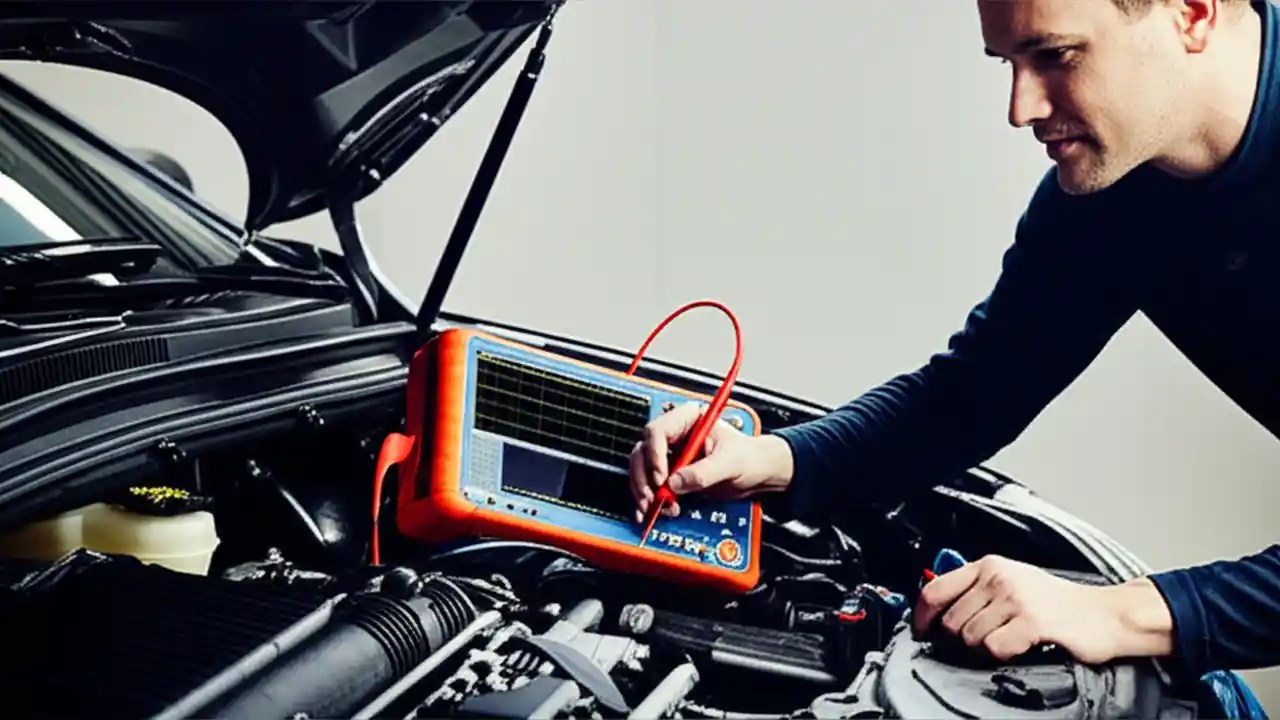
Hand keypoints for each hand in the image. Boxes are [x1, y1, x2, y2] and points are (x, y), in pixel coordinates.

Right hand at [628, 402, 792, 521]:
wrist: (757, 473)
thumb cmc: (749, 458)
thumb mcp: (730, 464)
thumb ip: (703, 472)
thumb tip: (674, 483)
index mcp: (689, 419)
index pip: (658, 431)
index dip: (655, 454)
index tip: (662, 478)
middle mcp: (675, 434)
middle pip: (643, 450)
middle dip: (644, 476)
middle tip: (652, 497)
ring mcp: (670, 454)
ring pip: (641, 468)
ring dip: (643, 489)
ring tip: (653, 507)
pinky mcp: (670, 473)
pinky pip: (650, 484)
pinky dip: (647, 499)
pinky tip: (648, 512)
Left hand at [912, 555, 1174, 663]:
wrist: (1104, 615)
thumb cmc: (1058, 603)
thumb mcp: (1012, 583)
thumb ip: (976, 590)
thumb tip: (937, 611)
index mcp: (989, 566)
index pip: (935, 589)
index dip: (922, 616)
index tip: (922, 632)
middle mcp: (998, 578)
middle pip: (951, 620)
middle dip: (961, 639)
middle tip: (986, 639)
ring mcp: (1015, 598)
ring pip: (970, 637)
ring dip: (986, 647)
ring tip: (1010, 639)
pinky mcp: (1032, 621)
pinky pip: (995, 648)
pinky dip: (1004, 654)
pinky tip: (1021, 645)